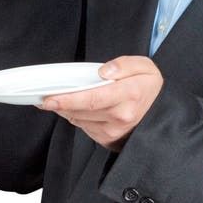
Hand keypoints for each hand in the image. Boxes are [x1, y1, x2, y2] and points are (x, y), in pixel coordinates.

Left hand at [39, 56, 163, 150]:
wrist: (160, 113)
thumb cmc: (148, 87)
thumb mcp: (145, 67)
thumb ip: (125, 65)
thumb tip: (104, 71)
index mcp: (130, 95)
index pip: (93, 98)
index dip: (68, 99)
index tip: (50, 98)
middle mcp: (121, 116)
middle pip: (81, 110)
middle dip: (60, 104)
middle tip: (43, 98)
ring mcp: (113, 130)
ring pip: (79, 119)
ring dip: (65, 110)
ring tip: (55, 99)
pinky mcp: (107, 138)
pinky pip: (83, 126)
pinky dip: (75, 116)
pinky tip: (71, 107)